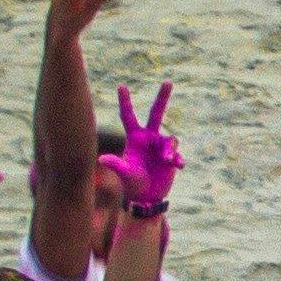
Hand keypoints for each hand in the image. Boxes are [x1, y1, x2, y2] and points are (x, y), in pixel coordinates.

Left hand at [104, 82, 181, 213]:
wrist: (148, 198)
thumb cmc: (132, 185)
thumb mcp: (124, 174)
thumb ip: (116, 164)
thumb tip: (102, 158)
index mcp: (135, 138)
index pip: (128, 117)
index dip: (125, 102)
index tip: (121, 86)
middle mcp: (149, 138)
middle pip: (156, 113)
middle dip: (162, 97)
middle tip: (168, 82)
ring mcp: (161, 147)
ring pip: (170, 139)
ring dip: (169, 149)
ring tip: (167, 161)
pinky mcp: (172, 157)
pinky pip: (177, 154)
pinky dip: (177, 159)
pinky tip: (177, 166)